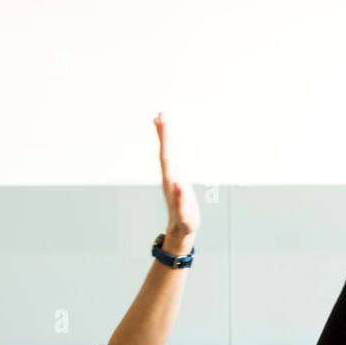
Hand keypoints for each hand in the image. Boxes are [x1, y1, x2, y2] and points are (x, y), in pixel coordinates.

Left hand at [154, 113, 199, 252]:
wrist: (180, 230)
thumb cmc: (185, 223)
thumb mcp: (184, 214)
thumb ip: (180, 200)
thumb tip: (178, 183)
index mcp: (171, 181)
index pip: (167, 155)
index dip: (165, 138)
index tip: (164, 122)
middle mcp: (169, 177)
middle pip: (165, 151)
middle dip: (163, 133)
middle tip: (160, 114)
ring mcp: (172, 178)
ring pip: (166, 153)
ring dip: (164, 137)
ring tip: (161, 121)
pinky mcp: (176, 180)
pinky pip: (171, 159)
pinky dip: (170, 147)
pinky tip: (169, 141)